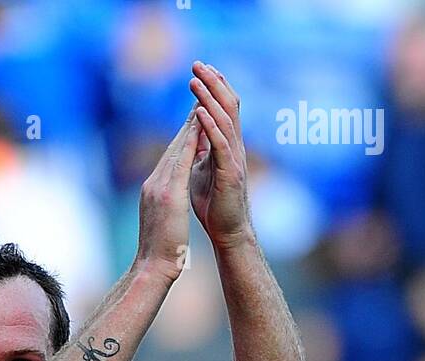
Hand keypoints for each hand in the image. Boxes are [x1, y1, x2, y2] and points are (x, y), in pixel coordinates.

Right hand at [135, 104, 200, 285]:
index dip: (184, 137)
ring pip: (176, 147)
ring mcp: (158, 186)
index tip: (196, 118)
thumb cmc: (161, 251)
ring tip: (203, 102)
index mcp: (155, 190)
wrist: (152, 268)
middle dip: (187, 122)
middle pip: (173, 146)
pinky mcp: (167, 193)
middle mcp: (154, 183)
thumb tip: (171, 200)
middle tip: (201, 97)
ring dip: (190, 124)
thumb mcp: (165, 221)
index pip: (172, 157)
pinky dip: (190, 141)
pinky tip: (200, 127)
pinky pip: (180, 161)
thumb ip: (168, 204)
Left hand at [188, 61, 251, 249]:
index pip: (221, 108)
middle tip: (197, 64)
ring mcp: (233, 159)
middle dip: (212, 83)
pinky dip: (210, 126)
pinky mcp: (230, 174)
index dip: (213, 87)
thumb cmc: (214, 205)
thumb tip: (191, 135)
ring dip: (209, 98)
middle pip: (226, 106)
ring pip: (223, 120)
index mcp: (226, 146)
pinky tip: (200, 111)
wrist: (226, 232)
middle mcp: (233, 147)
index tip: (200, 69)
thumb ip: (199, 151)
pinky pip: (220, 144)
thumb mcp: (202, 171)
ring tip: (195, 80)